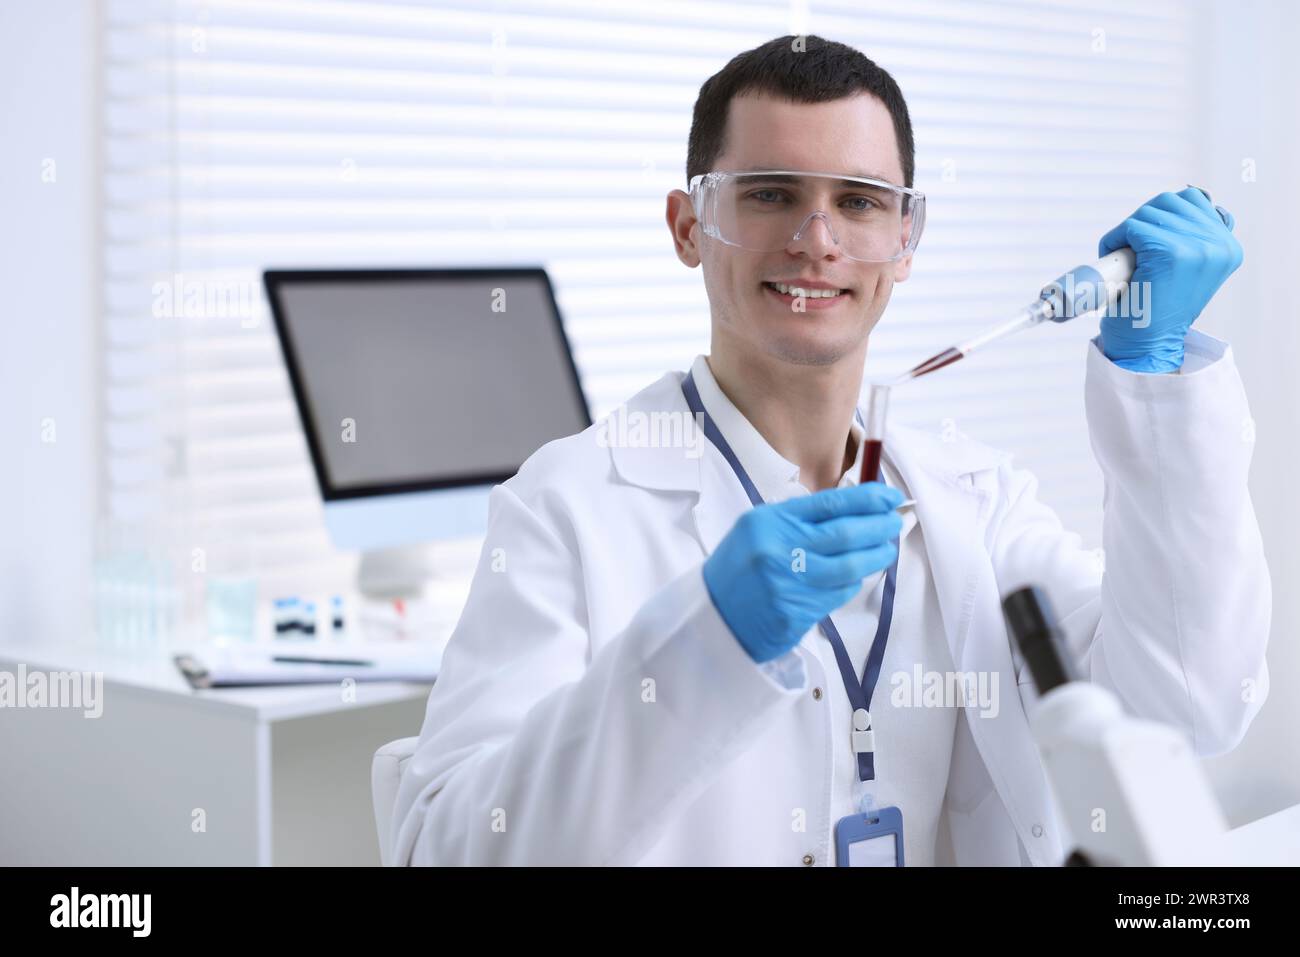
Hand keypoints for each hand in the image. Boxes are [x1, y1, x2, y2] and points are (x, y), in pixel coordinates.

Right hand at [702, 482, 903, 663]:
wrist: (711, 615)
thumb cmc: (740, 567)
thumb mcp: (759, 528)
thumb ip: (801, 518)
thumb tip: (855, 509)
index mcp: (770, 521)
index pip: (831, 503)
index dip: (867, 499)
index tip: (889, 496)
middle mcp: (780, 550)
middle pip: (846, 534)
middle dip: (879, 526)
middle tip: (894, 522)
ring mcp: (789, 584)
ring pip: (849, 567)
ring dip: (875, 557)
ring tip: (885, 549)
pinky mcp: (796, 613)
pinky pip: (838, 594)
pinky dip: (852, 583)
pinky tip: (853, 576)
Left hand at [1097, 187, 1241, 373]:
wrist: (1147, 347)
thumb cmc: (1158, 310)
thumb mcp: (1187, 270)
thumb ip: (1195, 237)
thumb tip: (1189, 198)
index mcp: (1228, 246)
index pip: (1193, 201)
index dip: (1161, 220)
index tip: (1149, 248)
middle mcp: (1219, 243)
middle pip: (1168, 202)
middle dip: (1142, 223)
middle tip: (1132, 254)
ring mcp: (1197, 246)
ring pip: (1149, 213)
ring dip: (1127, 233)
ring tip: (1126, 262)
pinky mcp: (1170, 251)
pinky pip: (1132, 227)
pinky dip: (1115, 241)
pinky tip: (1117, 264)